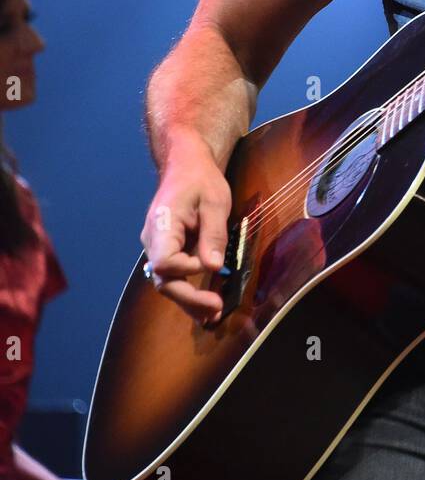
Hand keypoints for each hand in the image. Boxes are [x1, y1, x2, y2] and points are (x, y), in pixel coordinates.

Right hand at [140, 132, 231, 324]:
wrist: (185, 164)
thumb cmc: (200, 178)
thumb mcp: (215, 202)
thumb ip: (213, 234)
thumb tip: (214, 267)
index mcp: (162, 224)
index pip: (165, 261)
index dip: (187, 268)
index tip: (210, 261)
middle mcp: (153, 239)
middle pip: (163, 279)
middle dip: (189, 298)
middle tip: (216, 310)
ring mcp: (158, 246)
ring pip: (168, 281)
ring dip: (189, 300)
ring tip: (213, 315)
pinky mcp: (168, 250)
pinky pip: (174, 274)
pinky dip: (189, 290)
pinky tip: (207, 305)